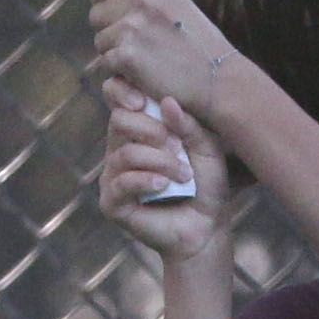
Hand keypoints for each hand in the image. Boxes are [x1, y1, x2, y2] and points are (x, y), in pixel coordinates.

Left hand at [89, 0, 236, 119]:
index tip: (112, 13)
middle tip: (137, 45)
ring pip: (100, 40)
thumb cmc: (200, 49)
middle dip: (109, 31)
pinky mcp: (127, 54)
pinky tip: (144, 74)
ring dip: (115, 53)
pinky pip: (106, 63)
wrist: (220, 81)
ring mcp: (133, 26)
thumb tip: (108, 0)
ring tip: (146, 60)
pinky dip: (120, 73)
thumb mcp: (177, 5)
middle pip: (96, 14)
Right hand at [98, 78, 227, 258]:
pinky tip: (164, 185)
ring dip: (159, 161)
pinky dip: (146, 180)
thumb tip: (167, 102)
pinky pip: (122, 182)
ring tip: (183, 175)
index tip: (146, 100)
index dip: (125, 91)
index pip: (117, 98)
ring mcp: (113, 176)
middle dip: (151, 130)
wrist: (206, 227)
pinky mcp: (111, 202)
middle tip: (176, 147)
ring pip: (125, 153)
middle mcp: (120, 149)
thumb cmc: (206, 184)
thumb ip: (188, 125)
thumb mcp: (207, 149)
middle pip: (119, 120)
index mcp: (138, 130)